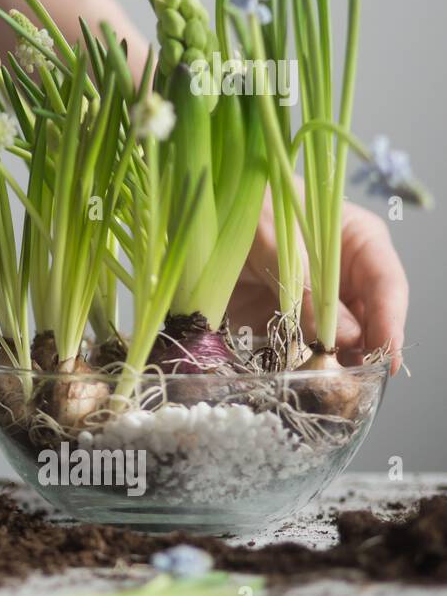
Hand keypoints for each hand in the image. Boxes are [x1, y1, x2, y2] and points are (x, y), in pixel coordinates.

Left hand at [230, 197, 408, 372]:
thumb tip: (342, 337)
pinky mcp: (289, 321)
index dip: (390, 321)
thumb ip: (303, 285)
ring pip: (340, 341)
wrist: (204, 218)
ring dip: (334, 363)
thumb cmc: (246, 209)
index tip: (388, 354)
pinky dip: (304, 364)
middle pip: (370, 321)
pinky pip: (304, 348)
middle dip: (364, 351)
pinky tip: (301, 377)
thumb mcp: (272, 239)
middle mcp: (345, 277)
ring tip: (329, 385)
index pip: (386, 285)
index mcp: (357, 242)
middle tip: (356, 381)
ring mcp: (318, 302)